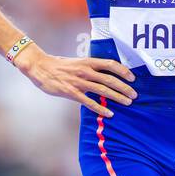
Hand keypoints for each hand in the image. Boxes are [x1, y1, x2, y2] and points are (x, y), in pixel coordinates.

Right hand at [13, 46, 136, 117]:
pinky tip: (109, 113)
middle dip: (124, 87)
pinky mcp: (71, 92)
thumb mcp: (76, 62)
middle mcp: (85, 71)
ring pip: (102, 90)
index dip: (123, 71)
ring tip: (127, 103)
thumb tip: (103, 74)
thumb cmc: (58, 65)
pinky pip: (89, 102)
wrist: (40, 67)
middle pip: (110, 79)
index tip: (132, 78)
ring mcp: (79, 82)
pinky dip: (101, 108)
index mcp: (87, 62)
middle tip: (134, 95)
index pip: (110, 65)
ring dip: (117, 97)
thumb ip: (89, 68)